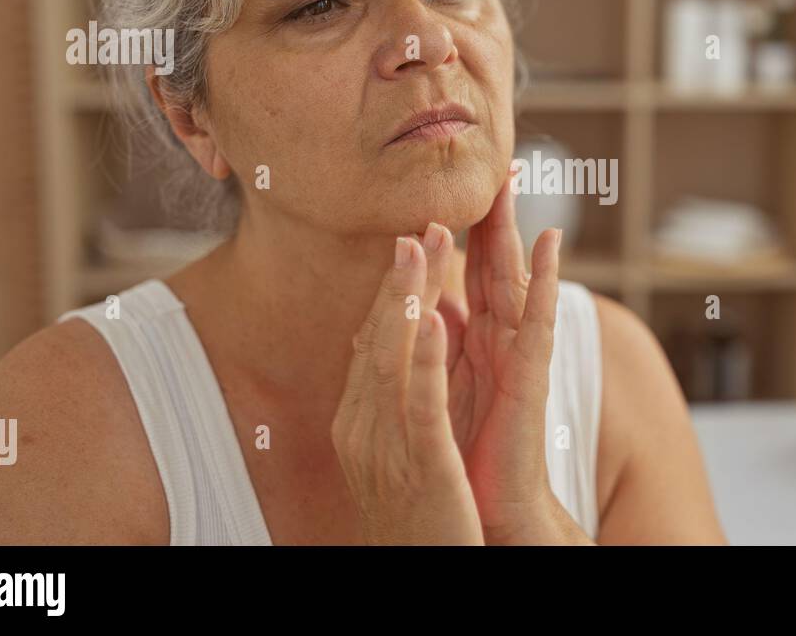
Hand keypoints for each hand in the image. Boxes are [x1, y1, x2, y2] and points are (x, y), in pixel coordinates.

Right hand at [330, 235, 482, 544]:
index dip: (392, 290)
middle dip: (403, 278)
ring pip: (393, 358)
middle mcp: (364, 428)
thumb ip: (392, 402)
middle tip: (422, 222)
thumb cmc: (417, 515)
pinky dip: (425, 358)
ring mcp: (389, 447)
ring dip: (411, 297)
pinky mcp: (421, 467)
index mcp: (360, 420)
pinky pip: (420, 406)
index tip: (410, 240)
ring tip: (425, 245)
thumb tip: (390, 353)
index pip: (372, 342)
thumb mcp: (395, 451)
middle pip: (379, 338)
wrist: (428, 574)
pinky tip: (436, 318)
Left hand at [417, 178, 569, 542]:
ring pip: (515, 279)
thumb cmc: (463, 454)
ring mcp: (517, 355)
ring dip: (515, 229)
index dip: (467, 231)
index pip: (469, 273)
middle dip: (496, 216)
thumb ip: (435, 343)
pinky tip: (550, 242)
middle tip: (500, 164)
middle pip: (495, 265)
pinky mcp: (529, 376)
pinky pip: (537, 318)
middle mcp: (498, 341)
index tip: (462, 188)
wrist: (483, 511)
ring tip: (516, 182)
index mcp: (473, 342)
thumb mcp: (438, 387)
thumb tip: (424, 303)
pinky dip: (544, 278)